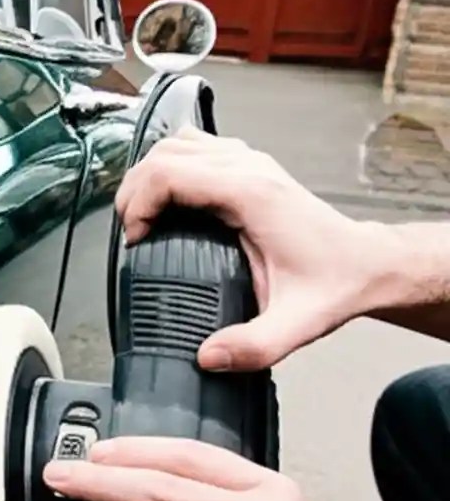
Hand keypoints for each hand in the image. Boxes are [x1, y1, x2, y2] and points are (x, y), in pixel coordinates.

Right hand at [115, 126, 391, 371]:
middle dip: (135, 190)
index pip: (171, 172)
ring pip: (178, 143)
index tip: (136, 238)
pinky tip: (168, 200)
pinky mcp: (250, 168)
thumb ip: (253, 346)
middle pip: (167, 152)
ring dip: (149, 175)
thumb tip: (207, 356)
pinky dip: (170, 168)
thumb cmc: (334, 283)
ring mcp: (250, 162)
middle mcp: (249, 168)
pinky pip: (196, 149)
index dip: (140, 203)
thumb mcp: (296, 324)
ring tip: (141, 215)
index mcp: (251, 194)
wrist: (369, 264)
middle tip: (131, 231)